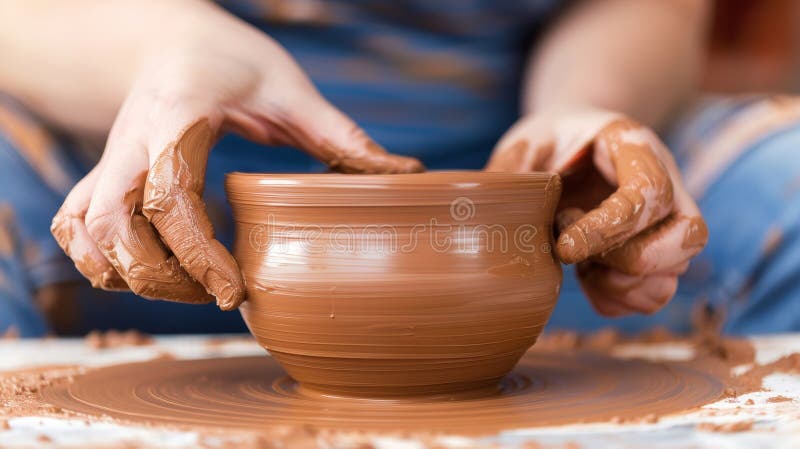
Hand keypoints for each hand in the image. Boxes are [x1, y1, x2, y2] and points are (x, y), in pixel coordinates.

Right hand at [50, 11, 422, 310]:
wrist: (169, 38)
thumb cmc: (229, 60)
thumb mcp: (289, 88)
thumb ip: (340, 135)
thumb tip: (406, 173)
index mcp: (177, 119)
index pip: (170, 197)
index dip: (198, 254)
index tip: (234, 291)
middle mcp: (130, 143)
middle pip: (112, 226)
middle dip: (158, 278)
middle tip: (218, 296)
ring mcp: (109, 159)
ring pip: (84, 232)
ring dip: (126, 274)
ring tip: (187, 288)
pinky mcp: (103, 173)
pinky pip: (74, 225)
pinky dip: (98, 260)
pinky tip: (146, 271)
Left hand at [486, 107, 706, 315]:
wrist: (572, 145)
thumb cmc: (551, 141)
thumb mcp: (527, 142)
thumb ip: (513, 170)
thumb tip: (494, 210)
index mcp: (636, 147)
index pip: (649, 192)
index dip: (609, 228)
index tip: (563, 247)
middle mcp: (668, 185)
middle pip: (688, 237)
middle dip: (628, 260)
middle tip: (573, 251)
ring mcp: (666, 224)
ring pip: (675, 273)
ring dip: (623, 286)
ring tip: (581, 267)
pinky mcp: (654, 256)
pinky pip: (653, 295)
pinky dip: (617, 300)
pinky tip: (586, 278)